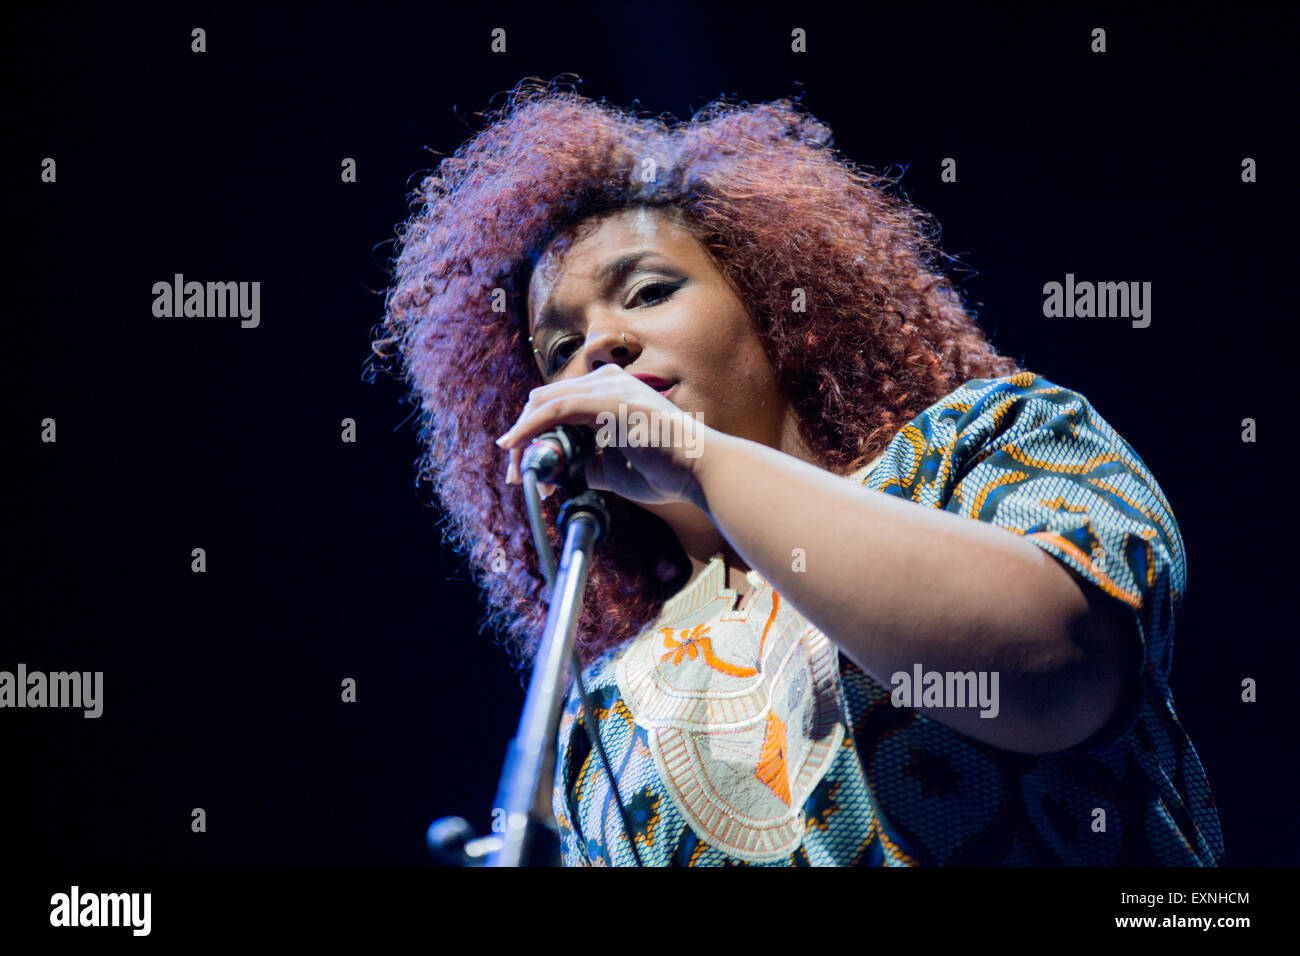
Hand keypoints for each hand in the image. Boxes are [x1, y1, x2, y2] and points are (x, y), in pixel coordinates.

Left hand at [495, 364, 713, 506]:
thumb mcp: (618, 469)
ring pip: (546, 404)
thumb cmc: (669, 470)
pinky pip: (556, 410)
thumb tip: (571, 472)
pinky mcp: (607, 400)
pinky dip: (531, 428)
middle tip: (515, 469)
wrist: (700, 470)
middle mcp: (610, 382)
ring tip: (515, 467)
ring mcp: (609, 387)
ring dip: (524, 436)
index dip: (535, 431)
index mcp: (614, 392)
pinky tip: (517, 447)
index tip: (525, 463)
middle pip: (547, 400)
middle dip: (524, 434)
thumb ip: (593, 464)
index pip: (560, 403)